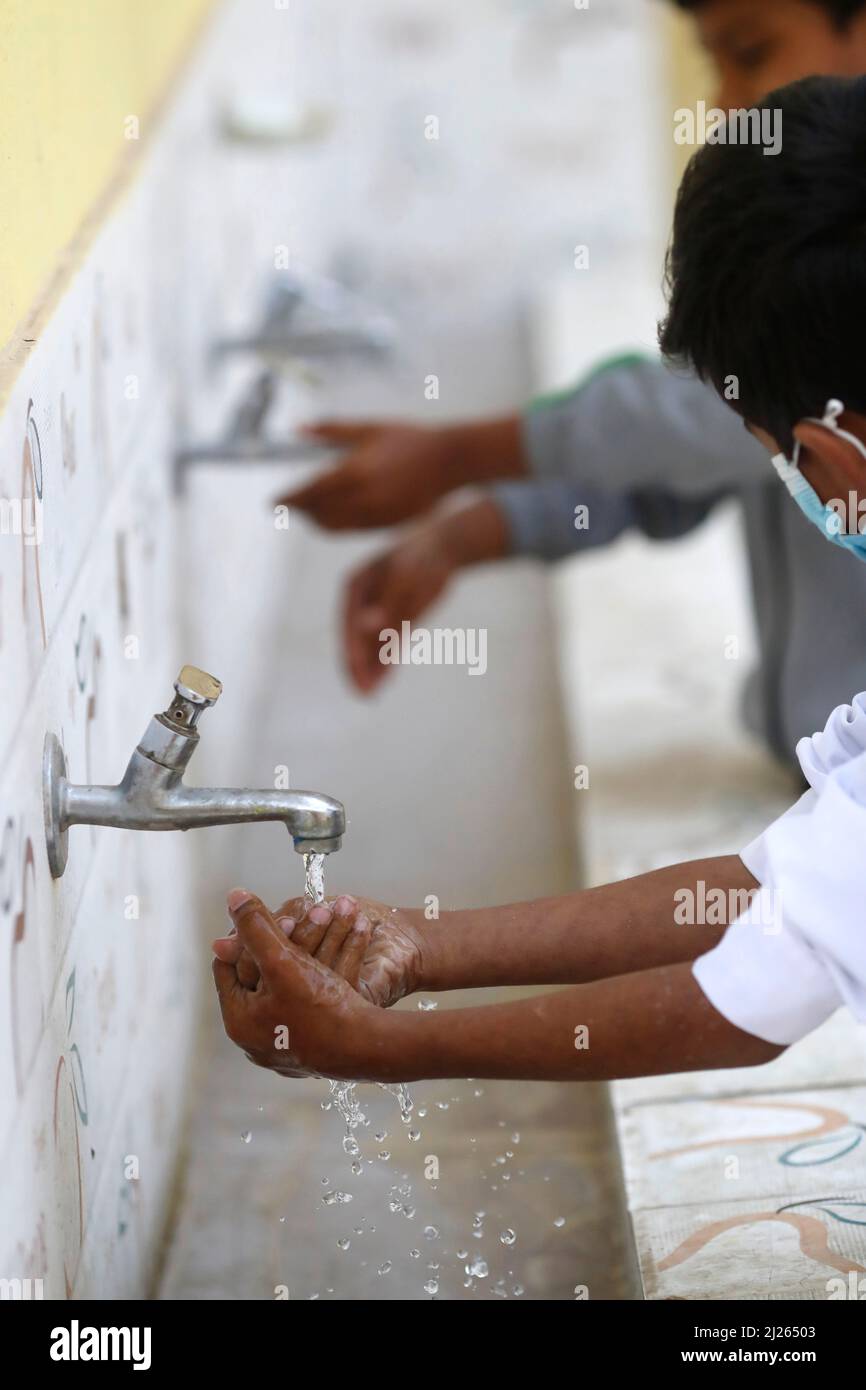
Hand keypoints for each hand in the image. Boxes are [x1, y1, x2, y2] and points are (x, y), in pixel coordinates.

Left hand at [213, 890, 387, 1080]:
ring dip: (305, 950)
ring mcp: (286, 1046)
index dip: (245, 936)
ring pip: (288, 985)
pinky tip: (337, 952)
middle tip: (295, 917)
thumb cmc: (321, 1008)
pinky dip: (321, 973)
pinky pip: (309, 1001)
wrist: (369, 1047)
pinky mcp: (312, 1047)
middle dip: (282, 939)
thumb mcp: (282, 960)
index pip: (229, 966)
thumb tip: (234, 897)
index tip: (264, 915)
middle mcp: (258, 1039)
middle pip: (260, 975)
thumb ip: (255, 926)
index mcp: (240, 1021)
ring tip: (321, 923)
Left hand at [278, 420, 462, 529]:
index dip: (287, 499)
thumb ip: (330, 430)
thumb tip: (297, 428)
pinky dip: (337, 525)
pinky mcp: (387, 525)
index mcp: (354, 471)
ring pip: (333, 527)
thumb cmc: (409, 439)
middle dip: (300, 511)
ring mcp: (376, 515)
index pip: (309, 492)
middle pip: (317, 513)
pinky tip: (335, 514)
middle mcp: (363, 497)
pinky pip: (352, 530)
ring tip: (309, 512)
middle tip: (288, 505)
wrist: (450, 461)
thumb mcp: (368, 428)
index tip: (272, 502)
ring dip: (316, 521)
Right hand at [343, 527, 458, 691]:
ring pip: (369, 644)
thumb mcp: (406, 580)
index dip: (352, 656)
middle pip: (354, 639)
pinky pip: (385, 642)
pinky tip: (383, 679)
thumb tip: (365, 627)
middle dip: (357, 667)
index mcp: (355, 586)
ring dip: (369, 668)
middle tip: (364, 695)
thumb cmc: (423, 559)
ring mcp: (375, 608)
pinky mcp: (392, 616)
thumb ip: (387, 605)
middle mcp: (360, 599)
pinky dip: (384, 660)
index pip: (348, 628)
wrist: (444, 547)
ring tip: (369, 694)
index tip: (359, 681)